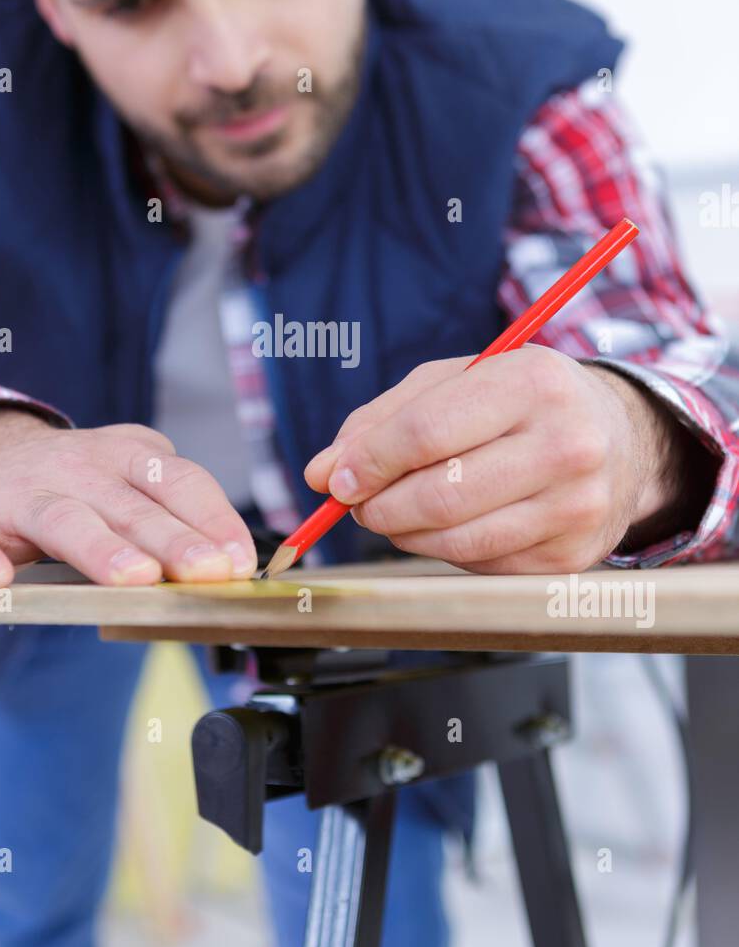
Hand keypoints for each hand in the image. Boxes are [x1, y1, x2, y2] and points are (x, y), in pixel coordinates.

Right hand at [0, 404, 256, 586]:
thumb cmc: (76, 484)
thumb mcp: (130, 483)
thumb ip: (172, 521)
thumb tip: (231, 571)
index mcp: (128, 456)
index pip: (180, 482)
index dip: (213, 519)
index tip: (239, 560)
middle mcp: (77, 466)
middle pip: (130, 506)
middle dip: (172, 541)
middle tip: (205, 573)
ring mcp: (19, 492)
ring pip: (64, 518)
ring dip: (100, 549)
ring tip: (134, 580)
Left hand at [305, 347, 692, 573]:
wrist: (623, 437)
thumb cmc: (526, 402)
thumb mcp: (459, 381)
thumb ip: (383, 420)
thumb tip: (324, 473)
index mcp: (532, 383)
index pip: (426, 433)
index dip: (368, 463)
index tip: (335, 479)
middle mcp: (566, 444)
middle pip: (438, 494)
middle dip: (378, 506)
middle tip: (360, 504)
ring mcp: (576, 505)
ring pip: (456, 540)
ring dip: (405, 535)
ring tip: (397, 513)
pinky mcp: (573, 555)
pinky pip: (481, 565)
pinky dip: (447, 551)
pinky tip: (451, 525)